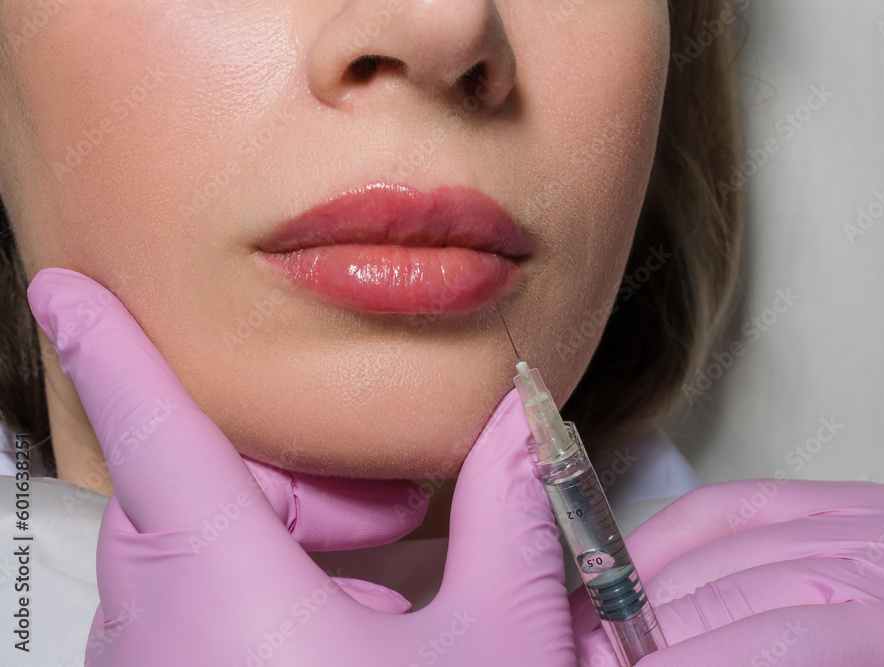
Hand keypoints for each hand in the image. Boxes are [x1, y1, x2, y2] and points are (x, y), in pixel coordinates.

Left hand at [27, 267, 576, 665]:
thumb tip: (519, 424)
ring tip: (376, 591)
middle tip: (393, 516)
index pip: (154, 436)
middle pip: (201, 492)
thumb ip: (509, 521)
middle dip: (297, 482)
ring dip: (286, 541)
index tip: (65, 286)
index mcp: (227, 599)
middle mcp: (159, 634)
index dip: (112, 349)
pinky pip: (190, 608)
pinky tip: (345, 635)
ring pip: (196, 551)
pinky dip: (261, 592)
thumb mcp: (492, 651)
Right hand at [572, 478, 883, 665]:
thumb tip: (702, 656)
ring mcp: (881, 515)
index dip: (684, 659)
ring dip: (653, 586)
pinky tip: (639, 559)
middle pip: (743, 587)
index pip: (782, 640)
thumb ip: (802, 661)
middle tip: (592, 656)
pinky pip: (751, 502)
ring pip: (735, 539)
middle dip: (653, 630)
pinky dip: (684, 529)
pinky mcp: (866, 499)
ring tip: (600, 623)